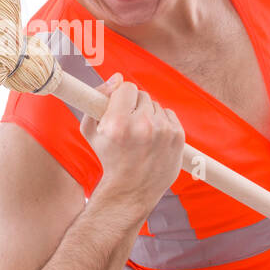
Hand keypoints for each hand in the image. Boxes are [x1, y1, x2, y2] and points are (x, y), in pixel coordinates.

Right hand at [80, 72, 184, 219]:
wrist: (131, 191)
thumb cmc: (108, 159)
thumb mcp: (90, 130)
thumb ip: (97, 98)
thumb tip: (116, 78)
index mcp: (118, 123)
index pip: (126, 87)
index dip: (121, 96)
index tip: (119, 107)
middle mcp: (142, 126)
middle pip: (142, 95)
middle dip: (134, 106)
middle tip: (129, 125)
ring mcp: (163, 131)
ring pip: (155, 105)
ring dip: (147, 115)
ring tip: (141, 136)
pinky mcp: (178, 137)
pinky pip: (169, 115)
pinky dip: (161, 123)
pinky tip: (153, 139)